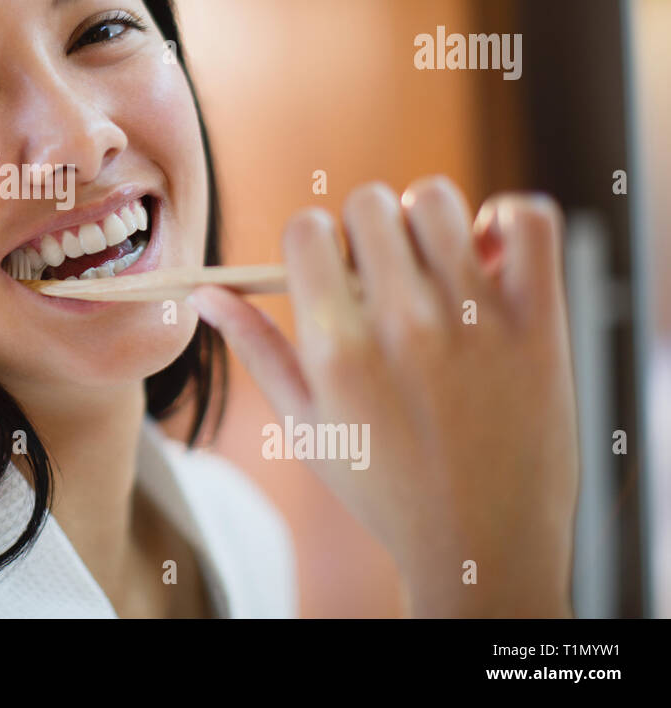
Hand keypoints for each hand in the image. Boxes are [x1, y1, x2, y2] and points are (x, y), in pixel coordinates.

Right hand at [187, 177, 579, 616]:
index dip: (312, 240)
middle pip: (370, 202)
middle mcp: (402, 323)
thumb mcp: (305, 424)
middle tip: (382, 273)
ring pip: (438, 201)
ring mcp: (475, 319)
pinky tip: (490, 251)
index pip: (307, 227)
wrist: (481, 544)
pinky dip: (508, 219)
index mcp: (336, 347)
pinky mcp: (538, 322)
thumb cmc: (382, 486)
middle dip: (366, 229)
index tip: (329, 269)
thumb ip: (256, 348)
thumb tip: (205, 292)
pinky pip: (528, 221)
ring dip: (428, 221)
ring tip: (435, 265)